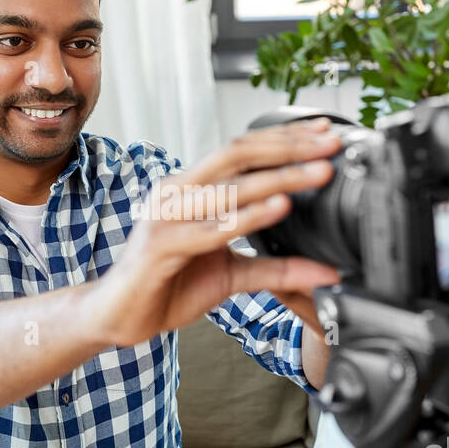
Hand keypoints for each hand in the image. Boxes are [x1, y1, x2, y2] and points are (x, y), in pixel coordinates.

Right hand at [89, 119, 341, 348]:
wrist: (116, 316)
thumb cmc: (167, 286)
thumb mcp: (233, 274)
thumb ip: (277, 270)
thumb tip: (327, 273)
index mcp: (192, 188)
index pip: (243, 151)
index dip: (285, 138)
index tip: (324, 131)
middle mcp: (178, 192)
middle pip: (239, 154)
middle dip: (290, 146)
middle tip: (332, 143)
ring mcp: (167, 215)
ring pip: (230, 187)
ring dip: (280, 177)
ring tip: (319, 171)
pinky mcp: (162, 245)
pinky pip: (211, 228)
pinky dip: (248, 217)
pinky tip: (279, 208)